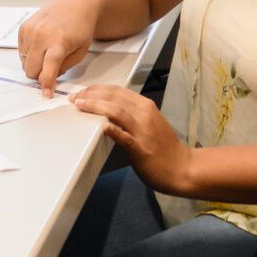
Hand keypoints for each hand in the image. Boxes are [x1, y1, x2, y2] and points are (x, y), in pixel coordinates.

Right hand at [16, 0, 99, 92]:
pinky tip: (41, 46)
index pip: (48, 69)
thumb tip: (48, 78)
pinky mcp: (23, 28)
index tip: (46, 93)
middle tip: (50, 70)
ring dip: (34, 64)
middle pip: (31, 70)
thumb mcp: (81, 51)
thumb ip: (64, 67)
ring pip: (24, 62)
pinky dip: (29, 54)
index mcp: (59, 42)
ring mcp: (30, 30)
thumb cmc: (81, 26)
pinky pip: (20, 51)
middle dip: (39, 75)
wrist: (76, 3)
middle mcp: (42, 35)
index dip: (46, 84)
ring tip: (47, 53)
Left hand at [68, 85, 194, 193]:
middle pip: (114, 97)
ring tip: (80, 105)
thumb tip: (107, 111)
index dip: (96, 89)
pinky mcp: (141, 148)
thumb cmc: (163, 147)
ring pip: (117, 111)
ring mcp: (143, 130)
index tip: (81, 93)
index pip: (117, 91)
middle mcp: (144, 113)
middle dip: (91, 95)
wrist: (182, 167)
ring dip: (96, 106)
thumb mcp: (149, 123)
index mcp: (145, 105)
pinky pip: (124, 137)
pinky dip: (113, 130)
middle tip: (74, 98)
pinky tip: (102, 126)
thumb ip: (131, 115)